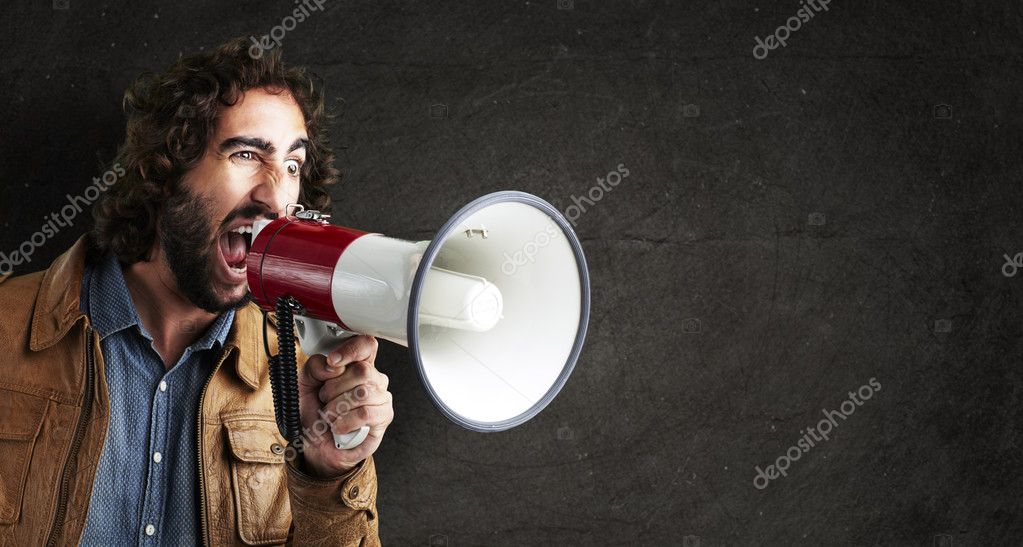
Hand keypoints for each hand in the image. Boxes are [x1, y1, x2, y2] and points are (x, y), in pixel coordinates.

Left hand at [296, 335, 393, 477]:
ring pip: (362, 393)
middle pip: (362, 370)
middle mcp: (373, 378)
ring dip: (337, 407)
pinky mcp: (384, 417)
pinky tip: (338, 426)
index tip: (332, 361)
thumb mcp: (304, 386)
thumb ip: (313, 368)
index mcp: (356, 364)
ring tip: (331, 415)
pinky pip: (365, 413)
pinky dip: (345, 421)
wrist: (318, 446)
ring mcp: (381, 397)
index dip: (351, 350)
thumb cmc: (315, 413)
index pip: (366, 345)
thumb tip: (332, 365)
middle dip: (334, 388)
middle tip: (325, 399)